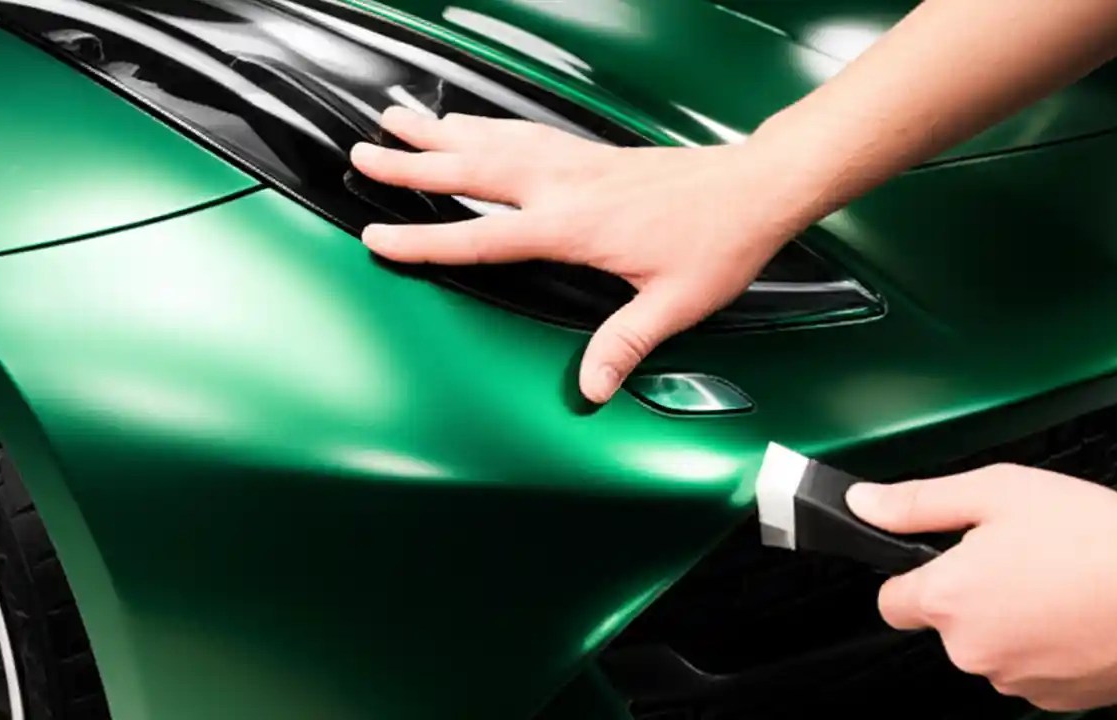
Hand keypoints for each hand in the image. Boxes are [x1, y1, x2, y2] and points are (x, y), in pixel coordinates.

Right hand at [349, 107, 823, 402]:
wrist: (754, 186)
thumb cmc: (717, 242)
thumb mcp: (674, 305)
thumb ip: (624, 343)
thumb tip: (591, 387)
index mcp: (573, 225)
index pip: (481, 234)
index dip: (424, 238)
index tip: (378, 236)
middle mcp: (565, 184)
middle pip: (471, 168)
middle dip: (411, 162)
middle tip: (362, 155)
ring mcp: (575, 160)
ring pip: (492, 139)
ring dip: (439, 131)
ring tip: (394, 120)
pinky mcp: (589, 151)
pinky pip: (523, 130)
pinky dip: (487, 123)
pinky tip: (469, 121)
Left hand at [846, 464, 1116, 710]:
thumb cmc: (1097, 537)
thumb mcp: (996, 492)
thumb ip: (919, 502)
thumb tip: (864, 503)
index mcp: (948, 599)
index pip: (890, 602)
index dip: (910, 577)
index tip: (938, 561)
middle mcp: (973, 649)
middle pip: (945, 624)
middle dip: (970, 593)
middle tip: (1017, 557)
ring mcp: (1015, 680)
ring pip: (989, 647)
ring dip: (1009, 619)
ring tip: (1056, 581)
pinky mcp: (1058, 700)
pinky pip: (1030, 668)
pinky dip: (1045, 644)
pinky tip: (1076, 612)